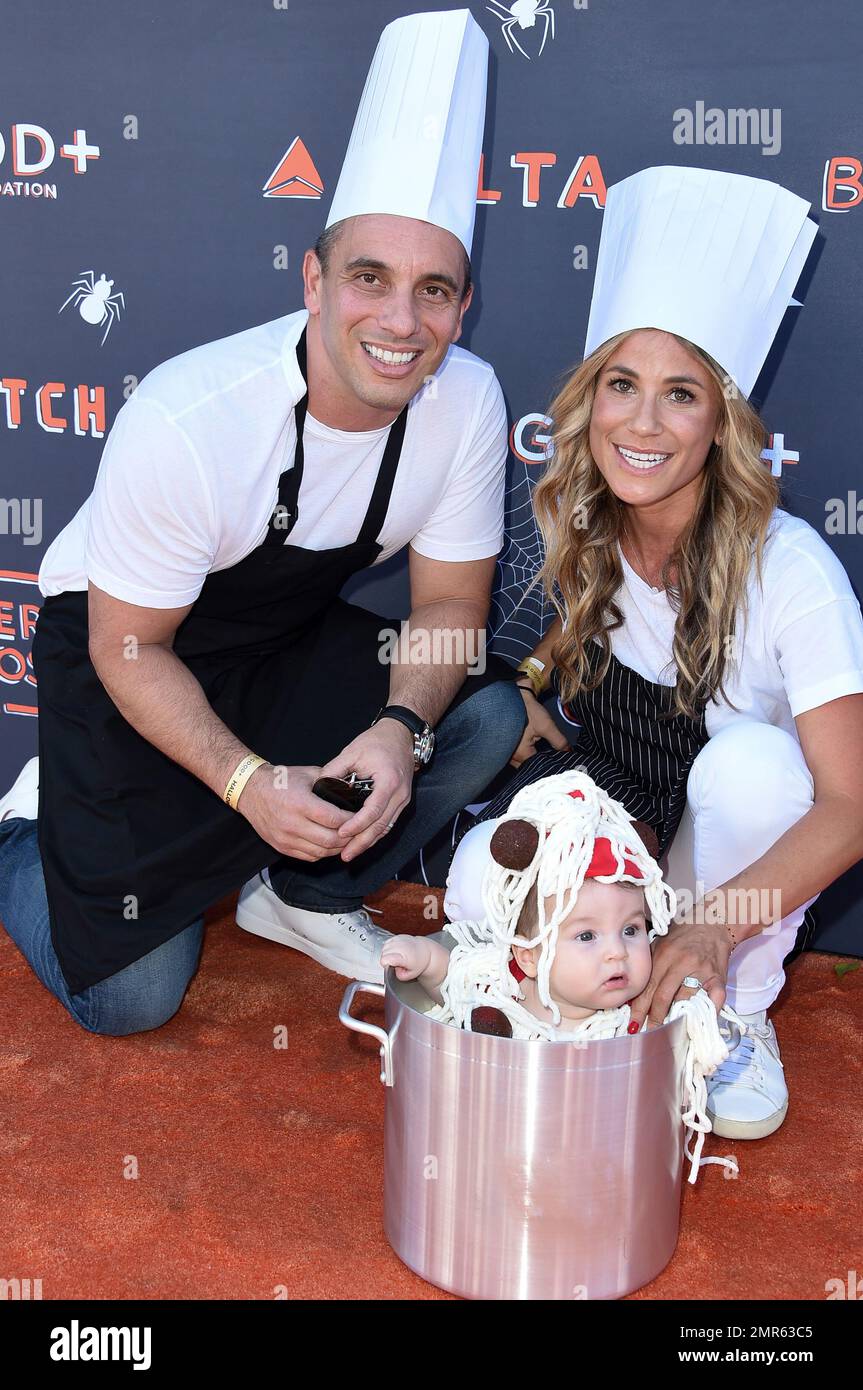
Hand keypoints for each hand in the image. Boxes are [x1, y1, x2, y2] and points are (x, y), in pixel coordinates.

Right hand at [236, 763, 354, 860]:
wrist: (250, 791)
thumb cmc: (279, 780)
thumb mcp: (307, 774)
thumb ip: (330, 780)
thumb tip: (351, 788)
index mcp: (300, 803)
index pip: (334, 819)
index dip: (352, 820)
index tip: (360, 816)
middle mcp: (292, 824)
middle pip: (330, 840)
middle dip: (348, 837)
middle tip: (358, 831)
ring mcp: (286, 838)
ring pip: (321, 852)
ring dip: (337, 848)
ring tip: (347, 839)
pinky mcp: (281, 847)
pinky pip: (308, 857)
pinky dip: (323, 853)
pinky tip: (330, 844)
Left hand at [320, 720, 415, 860]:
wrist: (401, 734)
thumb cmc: (378, 741)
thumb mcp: (353, 751)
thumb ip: (335, 769)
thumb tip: (319, 787)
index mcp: (389, 781)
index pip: (373, 810)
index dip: (356, 824)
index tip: (340, 833)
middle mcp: (400, 794)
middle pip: (381, 826)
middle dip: (361, 843)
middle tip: (344, 856)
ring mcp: (403, 799)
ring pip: (385, 828)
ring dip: (368, 843)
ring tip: (349, 854)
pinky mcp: (400, 802)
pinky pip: (388, 823)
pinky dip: (374, 834)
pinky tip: (361, 842)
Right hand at [380, 935, 433, 980]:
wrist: (424, 951)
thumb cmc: (418, 962)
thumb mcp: (411, 975)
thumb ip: (400, 975)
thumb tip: (393, 970)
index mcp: (405, 958)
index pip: (386, 959)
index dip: (385, 964)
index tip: (389, 966)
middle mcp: (401, 947)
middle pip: (384, 954)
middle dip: (387, 960)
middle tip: (396, 963)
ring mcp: (399, 940)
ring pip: (384, 948)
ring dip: (387, 953)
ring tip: (396, 956)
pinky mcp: (397, 936)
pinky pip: (386, 943)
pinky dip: (389, 947)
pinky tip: (396, 951)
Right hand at [510, 684, 569, 767]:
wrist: (512, 693)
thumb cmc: (526, 709)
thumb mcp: (546, 725)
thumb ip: (558, 741)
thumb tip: (567, 751)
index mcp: (520, 754)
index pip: (538, 765)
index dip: (550, 761)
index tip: (559, 757)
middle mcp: (511, 755)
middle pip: (529, 764)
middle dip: (540, 759)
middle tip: (552, 752)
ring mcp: (508, 749)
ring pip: (523, 759)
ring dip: (533, 754)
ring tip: (544, 746)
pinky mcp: (507, 742)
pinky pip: (518, 751)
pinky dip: (527, 748)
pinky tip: (534, 741)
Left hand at [627, 915, 732, 1030]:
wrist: (712, 923)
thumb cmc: (682, 936)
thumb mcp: (660, 944)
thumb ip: (650, 967)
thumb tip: (634, 994)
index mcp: (664, 956)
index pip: (647, 988)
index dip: (638, 1009)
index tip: (632, 1025)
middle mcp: (681, 963)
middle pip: (663, 997)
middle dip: (653, 1019)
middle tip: (648, 1034)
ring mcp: (701, 971)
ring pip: (685, 1000)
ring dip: (676, 1019)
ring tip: (668, 1033)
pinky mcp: (718, 977)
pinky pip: (714, 999)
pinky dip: (709, 1014)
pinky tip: (699, 1024)